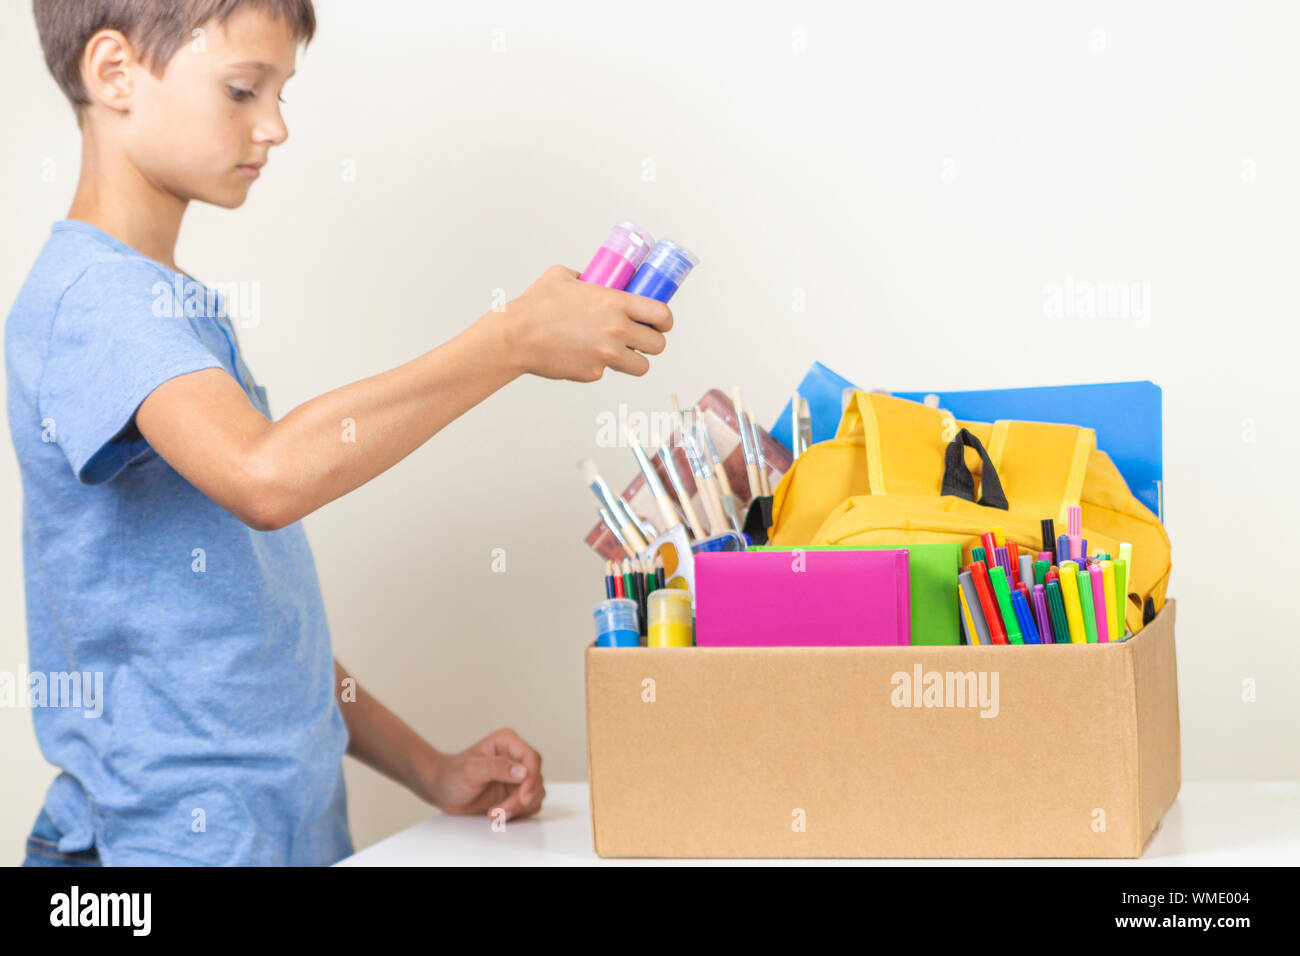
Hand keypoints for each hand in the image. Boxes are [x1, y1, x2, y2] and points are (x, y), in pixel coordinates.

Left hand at [419, 728, 545, 820]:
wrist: (443, 790)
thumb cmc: (452, 775)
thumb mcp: (471, 769)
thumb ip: (497, 768)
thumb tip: (523, 772)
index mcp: (508, 742)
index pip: (532, 758)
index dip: (531, 779)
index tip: (523, 797)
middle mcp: (516, 757)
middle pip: (536, 779)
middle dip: (520, 799)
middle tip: (500, 810)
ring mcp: (518, 776)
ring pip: (535, 794)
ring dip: (518, 808)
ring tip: (495, 813)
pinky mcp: (516, 792)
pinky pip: (530, 805)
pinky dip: (517, 813)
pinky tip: (498, 812)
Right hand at [497, 265, 672, 381]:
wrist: (517, 336)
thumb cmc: (536, 306)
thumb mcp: (563, 276)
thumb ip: (586, 277)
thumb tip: (592, 279)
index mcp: (616, 303)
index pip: (662, 314)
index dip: (665, 321)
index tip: (661, 323)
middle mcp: (617, 329)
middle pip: (658, 344)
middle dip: (652, 342)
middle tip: (640, 339)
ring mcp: (607, 354)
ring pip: (641, 366)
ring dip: (634, 360)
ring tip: (619, 353)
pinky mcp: (594, 373)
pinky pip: (607, 372)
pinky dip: (599, 367)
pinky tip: (582, 355)